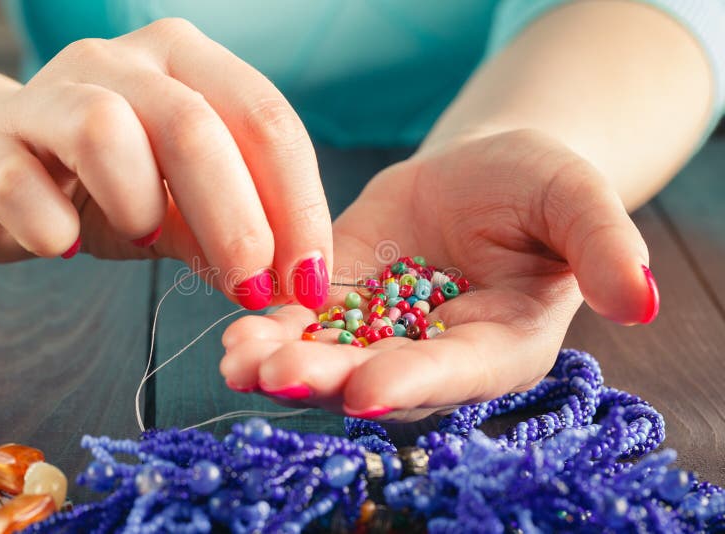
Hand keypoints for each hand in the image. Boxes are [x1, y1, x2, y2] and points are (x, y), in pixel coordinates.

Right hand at [0, 19, 330, 309]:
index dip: (298, 205)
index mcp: (188, 62)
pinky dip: (53, 227)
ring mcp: (48, 94)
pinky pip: (18, 182)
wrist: (0, 170)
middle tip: (254, 290)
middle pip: (195, 127)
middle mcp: (121, 61)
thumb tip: (288, 287)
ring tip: (144, 234)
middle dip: (239, 222)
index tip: (310, 280)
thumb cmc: (109, 187)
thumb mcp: (185, 207)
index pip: (265, 120)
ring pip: (106, 130)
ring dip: (141, 205)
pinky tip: (66, 245)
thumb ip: (232, 234)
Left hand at [220, 129, 658, 420]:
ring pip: (332, 358)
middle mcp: (435, 353)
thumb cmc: (537, 186)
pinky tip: (236, 336)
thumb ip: (603, 243)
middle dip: (327, 380)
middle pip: (380, 376)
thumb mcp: (575, 198)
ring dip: (284, 363)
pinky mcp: (344, 302)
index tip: (367, 388)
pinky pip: (306, 324)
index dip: (415, 381)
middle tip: (276, 376)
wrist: (480, 175)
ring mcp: (383, 332)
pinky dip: (272, 331)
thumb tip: (641, 297)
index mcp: (499, 343)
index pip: (456, 372)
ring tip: (239, 361)